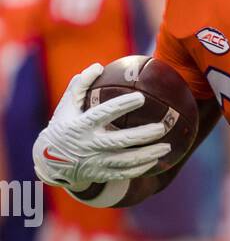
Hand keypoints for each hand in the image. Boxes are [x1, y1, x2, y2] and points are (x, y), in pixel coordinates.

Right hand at [33, 62, 170, 191]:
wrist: (51, 161)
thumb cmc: (64, 126)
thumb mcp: (67, 105)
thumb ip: (81, 84)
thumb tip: (98, 66)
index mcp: (81, 125)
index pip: (104, 113)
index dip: (122, 105)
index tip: (141, 97)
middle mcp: (90, 145)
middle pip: (121, 140)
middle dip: (143, 134)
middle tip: (162, 127)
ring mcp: (96, 162)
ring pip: (127, 160)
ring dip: (148, 154)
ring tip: (167, 147)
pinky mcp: (101, 174)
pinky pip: (125, 173)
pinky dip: (141, 168)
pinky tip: (155, 160)